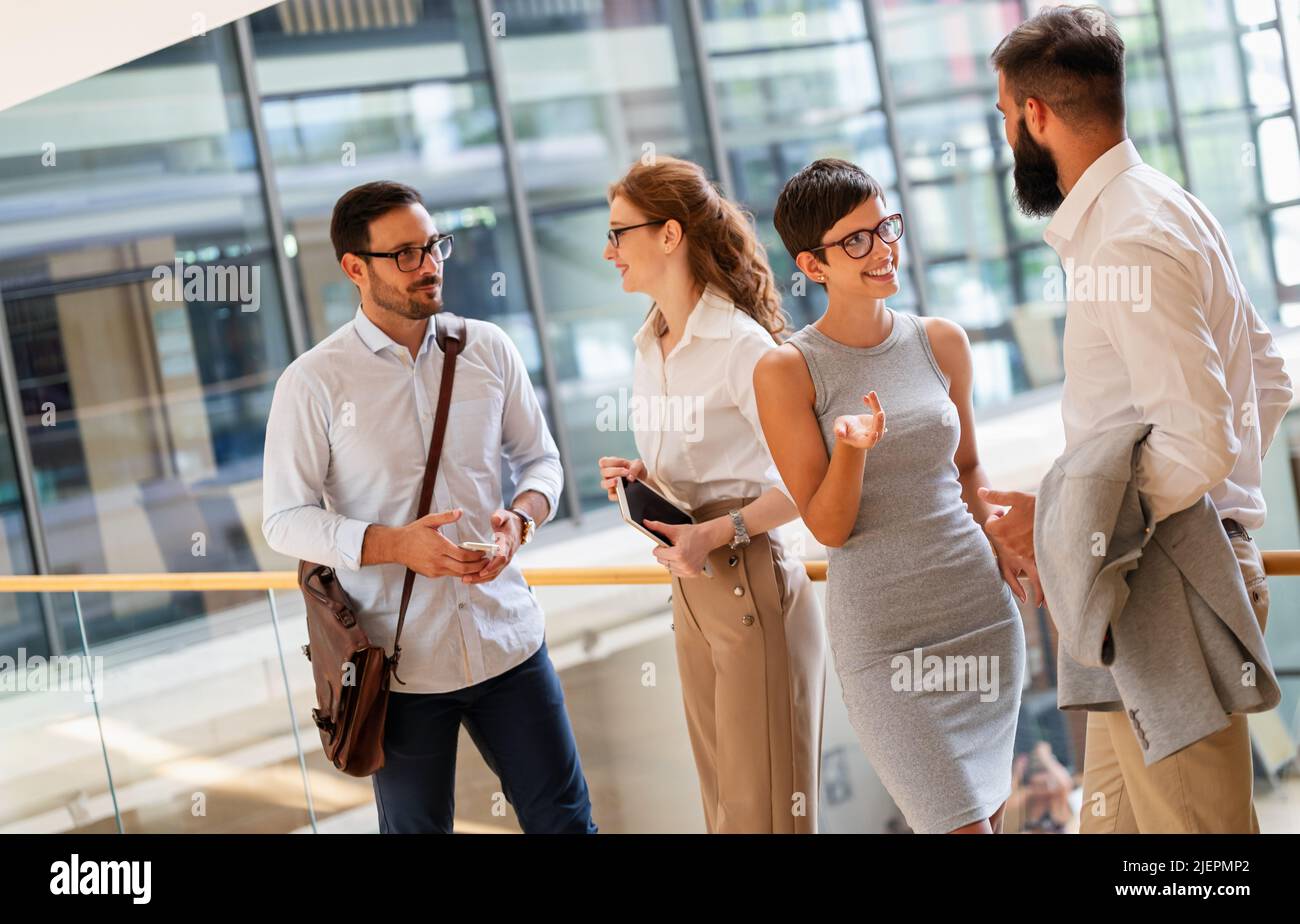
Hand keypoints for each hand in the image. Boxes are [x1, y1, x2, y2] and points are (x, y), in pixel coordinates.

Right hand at [397, 509, 487, 578]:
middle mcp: (437, 560)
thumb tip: (460, 511)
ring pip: (457, 574)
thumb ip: (446, 516)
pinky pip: (449, 574)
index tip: (482, 552)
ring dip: (470, 571)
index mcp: (439, 546)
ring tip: (479, 565)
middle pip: (463, 568)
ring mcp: (434, 569)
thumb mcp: (429, 520)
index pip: (463, 556)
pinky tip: (465, 566)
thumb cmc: (414, 532)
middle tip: (486, 561)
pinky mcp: (431, 574)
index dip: (476, 556)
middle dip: (477, 566)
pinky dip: (459, 572)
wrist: (397, 546)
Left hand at [462, 508, 522, 584]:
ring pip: (494, 574)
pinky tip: (470, 578)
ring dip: (480, 579)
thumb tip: (495, 519)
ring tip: (465, 580)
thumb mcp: (504, 515)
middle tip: (466, 578)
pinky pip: (493, 573)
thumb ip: (499, 517)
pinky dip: (482, 577)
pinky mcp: (501, 563)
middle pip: (496, 570)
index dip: (492, 566)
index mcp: (507, 544)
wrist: (518, 528)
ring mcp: (505, 560)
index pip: (501, 558)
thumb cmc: (508, 522)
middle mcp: (507, 555)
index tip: (482, 571)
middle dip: (481, 576)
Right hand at [598, 456, 646, 500]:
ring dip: (610, 482)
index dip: (612, 462)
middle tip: (627, 473)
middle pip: (603, 472)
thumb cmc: (637, 470)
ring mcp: (610, 485)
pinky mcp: (614, 495)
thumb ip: (635, 466)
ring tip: (618, 482)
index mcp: (611, 465)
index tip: (624, 464)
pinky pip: (611, 496)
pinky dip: (616, 495)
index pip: (603, 462)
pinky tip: (624, 493)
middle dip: (615, 471)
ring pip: (603, 484)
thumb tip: (630, 477)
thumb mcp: (639, 464)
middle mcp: (608, 475)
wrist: (644, 481)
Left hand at [645, 519, 716, 577]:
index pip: (657, 554)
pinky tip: (684, 559)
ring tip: (680, 552)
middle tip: (675, 546)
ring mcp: (689, 571)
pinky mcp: (693, 574)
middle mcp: (684, 565)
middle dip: (665, 553)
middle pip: (662, 561)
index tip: (667, 543)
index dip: (660, 547)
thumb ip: (658, 527)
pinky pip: (677, 572)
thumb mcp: (674, 529)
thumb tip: (645, 523)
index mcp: (679, 554)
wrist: (708, 537)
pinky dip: (677, 566)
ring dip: (671, 560)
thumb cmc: (693, 533)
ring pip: (668, 567)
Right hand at [832, 391, 885, 449]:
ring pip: (880, 417)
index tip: (875, 433)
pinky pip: (877, 409)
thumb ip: (839, 431)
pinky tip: (867, 396)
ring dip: (876, 405)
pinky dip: (872, 402)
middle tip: (880, 412)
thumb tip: (839, 433)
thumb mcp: (839, 429)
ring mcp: (876, 427)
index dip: (872, 439)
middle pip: (878, 429)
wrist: (848, 427)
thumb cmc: (842, 429)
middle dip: (879, 422)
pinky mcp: (877, 419)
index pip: (869, 442)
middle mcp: (872, 436)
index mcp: (861, 441)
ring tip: (871, 393)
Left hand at [979, 488, 1042, 606]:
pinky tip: (1040, 602)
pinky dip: (1038, 592)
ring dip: (1017, 586)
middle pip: (999, 551)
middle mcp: (1006, 546)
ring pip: (1014, 575)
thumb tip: (980, 491)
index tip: (1003, 512)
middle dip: (1003, 550)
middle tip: (1009, 548)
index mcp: (998, 530)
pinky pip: (1035, 580)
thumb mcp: (1017, 497)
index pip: (990, 525)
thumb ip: (997, 496)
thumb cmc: (1038, 505)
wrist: (1061, 512)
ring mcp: (1020, 557)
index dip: (996, 517)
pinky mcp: (1035, 562)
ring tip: (1026, 598)